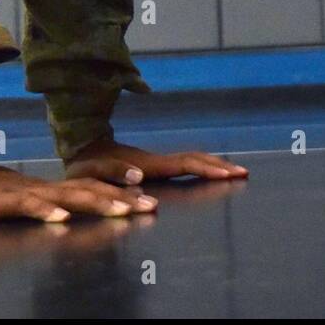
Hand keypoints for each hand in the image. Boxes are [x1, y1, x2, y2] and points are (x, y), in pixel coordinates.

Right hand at [0, 159, 157, 223]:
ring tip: (122, 210)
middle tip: (151, 205)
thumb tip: (65, 214)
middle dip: (122, 198)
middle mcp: (39, 189)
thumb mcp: (14, 203)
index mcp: (44, 190)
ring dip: (95, 202)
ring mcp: (20, 193)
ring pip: (65, 196)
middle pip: (87, 191)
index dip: (118, 193)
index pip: (88, 189)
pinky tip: (62, 218)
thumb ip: (38, 206)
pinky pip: (25, 206)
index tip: (146, 199)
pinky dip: (45, 211)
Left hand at [65, 139, 248, 183]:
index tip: (227, 174)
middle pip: (195, 159)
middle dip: (219, 166)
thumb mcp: (93, 170)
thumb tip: (139, 176)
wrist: (81, 147)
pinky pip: (184, 165)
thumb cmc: (86, 164)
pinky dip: (201, 167)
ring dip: (214, 165)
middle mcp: (157, 162)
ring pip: (192, 160)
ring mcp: (157, 163)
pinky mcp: (155, 166)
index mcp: (148, 164)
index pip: (184, 165)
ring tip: (236, 172)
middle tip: (244, 172)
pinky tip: (211, 172)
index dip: (205, 168)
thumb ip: (114, 172)